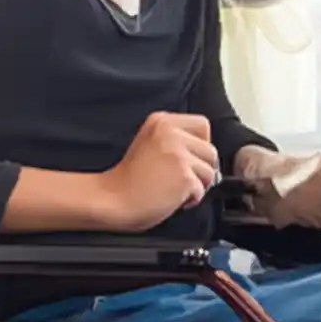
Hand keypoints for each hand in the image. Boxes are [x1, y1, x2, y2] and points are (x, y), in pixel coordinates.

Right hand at [98, 112, 219, 231]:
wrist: (110, 200)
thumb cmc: (127, 179)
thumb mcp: (150, 143)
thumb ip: (175, 140)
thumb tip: (207, 156)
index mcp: (162, 121)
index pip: (203, 125)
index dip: (201, 145)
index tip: (189, 158)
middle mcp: (171, 133)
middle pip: (210, 151)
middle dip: (201, 169)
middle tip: (180, 179)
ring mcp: (178, 155)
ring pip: (210, 172)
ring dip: (197, 185)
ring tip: (174, 189)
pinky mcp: (184, 177)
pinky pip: (202, 190)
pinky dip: (192, 199)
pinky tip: (173, 199)